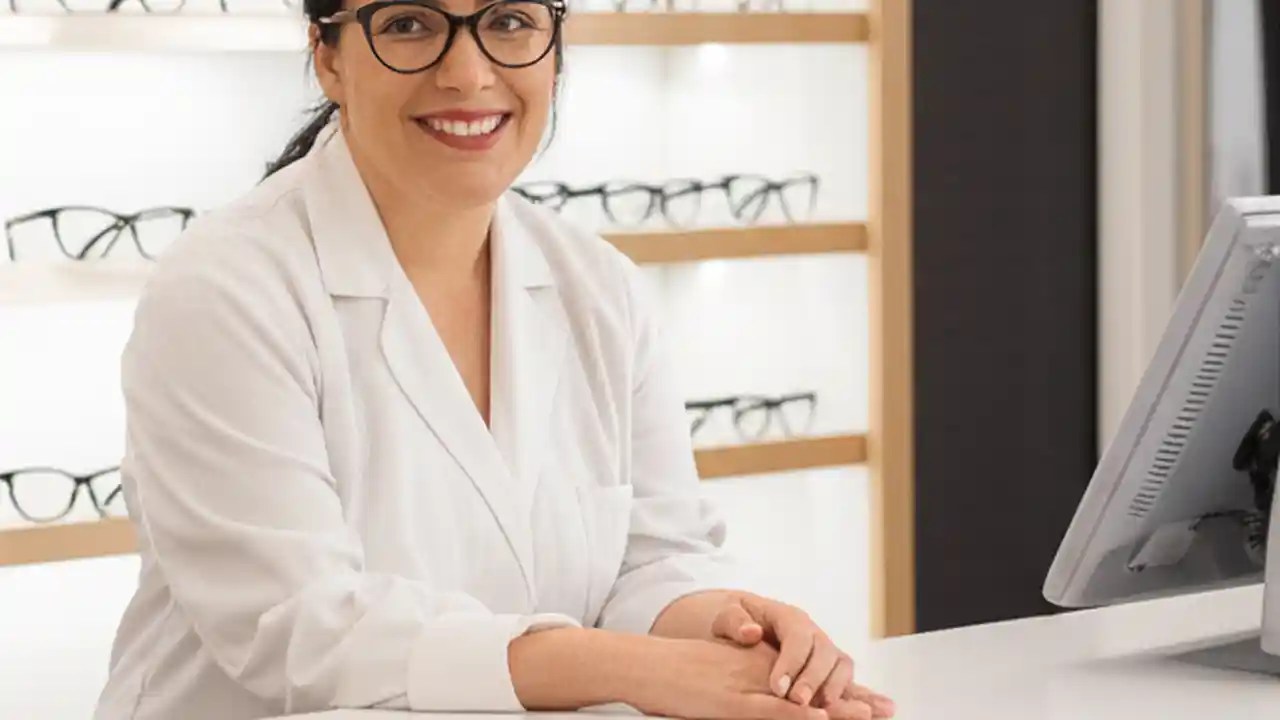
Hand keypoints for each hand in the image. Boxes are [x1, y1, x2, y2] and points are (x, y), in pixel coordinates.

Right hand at [625, 637, 877, 719]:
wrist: (644, 668)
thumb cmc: (679, 682)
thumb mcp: (722, 683)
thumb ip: (753, 691)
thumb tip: (786, 703)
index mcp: (760, 668)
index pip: (809, 682)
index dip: (842, 694)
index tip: (874, 705)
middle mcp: (761, 673)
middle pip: (813, 688)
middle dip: (850, 701)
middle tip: (885, 709)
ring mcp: (749, 687)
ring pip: (799, 700)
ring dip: (833, 709)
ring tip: (865, 715)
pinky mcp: (734, 703)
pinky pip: (771, 710)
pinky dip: (795, 715)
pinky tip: (815, 717)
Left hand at [711, 595, 895, 718]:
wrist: (742, 623)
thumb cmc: (734, 621)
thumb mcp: (726, 615)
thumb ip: (734, 622)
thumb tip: (751, 632)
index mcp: (788, 616)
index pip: (798, 636)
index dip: (792, 662)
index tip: (777, 687)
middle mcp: (812, 632)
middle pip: (825, 651)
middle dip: (813, 678)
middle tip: (796, 701)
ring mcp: (824, 650)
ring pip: (841, 665)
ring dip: (834, 688)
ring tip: (819, 710)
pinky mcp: (829, 669)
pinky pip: (846, 680)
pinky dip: (853, 694)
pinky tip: (850, 710)